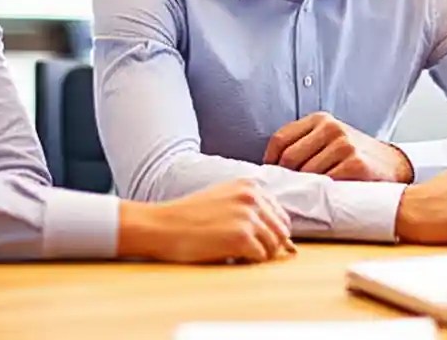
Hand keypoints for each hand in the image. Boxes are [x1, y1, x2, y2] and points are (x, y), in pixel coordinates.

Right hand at [118, 179, 295, 263]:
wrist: (161, 225)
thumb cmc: (189, 217)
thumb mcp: (225, 199)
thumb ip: (252, 209)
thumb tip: (285, 240)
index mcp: (251, 185)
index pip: (281, 215)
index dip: (270, 233)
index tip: (252, 240)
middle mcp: (253, 197)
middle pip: (282, 231)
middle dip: (268, 245)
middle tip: (245, 252)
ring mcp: (248, 216)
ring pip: (273, 246)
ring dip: (257, 255)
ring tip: (234, 253)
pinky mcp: (241, 237)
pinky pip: (260, 257)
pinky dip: (248, 262)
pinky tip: (229, 257)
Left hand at [264, 112, 411, 182]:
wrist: (392, 163)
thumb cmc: (353, 155)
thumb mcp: (328, 139)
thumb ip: (303, 145)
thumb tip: (269, 168)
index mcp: (320, 120)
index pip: (280, 139)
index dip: (271, 161)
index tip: (273, 175)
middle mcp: (331, 128)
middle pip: (290, 158)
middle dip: (287, 177)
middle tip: (290, 189)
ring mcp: (344, 145)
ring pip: (306, 173)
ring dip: (305, 187)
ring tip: (311, 192)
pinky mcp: (356, 163)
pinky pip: (326, 182)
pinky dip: (322, 192)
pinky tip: (327, 194)